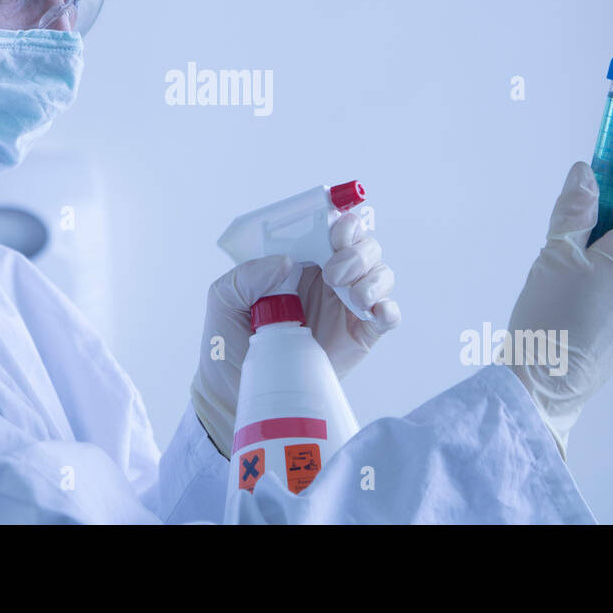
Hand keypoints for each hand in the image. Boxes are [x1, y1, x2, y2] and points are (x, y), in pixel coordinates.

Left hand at [190, 211, 398, 457]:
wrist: (237, 392)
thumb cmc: (228, 342)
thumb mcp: (223, 299)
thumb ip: (245, 275)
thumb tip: (285, 262)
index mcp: (300, 259)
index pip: (330, 227)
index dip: (341, 219)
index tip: (335, 227)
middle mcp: (329, 277)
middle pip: (363, 245)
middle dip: (356, 250)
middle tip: (332, 271)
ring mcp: (346, 306)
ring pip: (381, 274)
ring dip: (372, 277)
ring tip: (350, 294)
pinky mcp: (360, 335)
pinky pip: (388, 315)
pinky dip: (389, 308)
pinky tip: (376, 312)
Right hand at [501, 161, 612, 458]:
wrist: (542, 389)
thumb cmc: (546, 319)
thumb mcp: (553, 255)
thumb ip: (574, 210)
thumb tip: (587, 174)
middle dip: (612, 221)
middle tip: (571, 225)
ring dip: (606, 256)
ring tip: (562, 273)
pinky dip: (605, 285)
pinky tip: (570, 301)